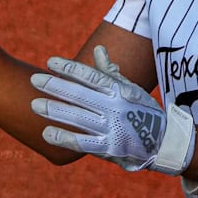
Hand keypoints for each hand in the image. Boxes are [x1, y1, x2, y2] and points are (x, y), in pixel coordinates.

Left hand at [29, 46, 195, 174]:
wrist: (163, 142)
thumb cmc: (141, 110)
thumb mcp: (130, 88)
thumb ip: (110, 72)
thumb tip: (98, 48)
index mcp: (119, 90)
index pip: (91, 76)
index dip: (70, 69)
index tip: (50, 62)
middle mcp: (115, 108)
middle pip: (80, 95)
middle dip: (55, 87)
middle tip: (34, 79)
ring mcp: (112, 128)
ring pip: (78, 118)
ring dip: (55, 111)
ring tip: (34, 104)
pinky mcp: (110, 148)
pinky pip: (83, 143)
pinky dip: (64, 138)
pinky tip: (47, 133)